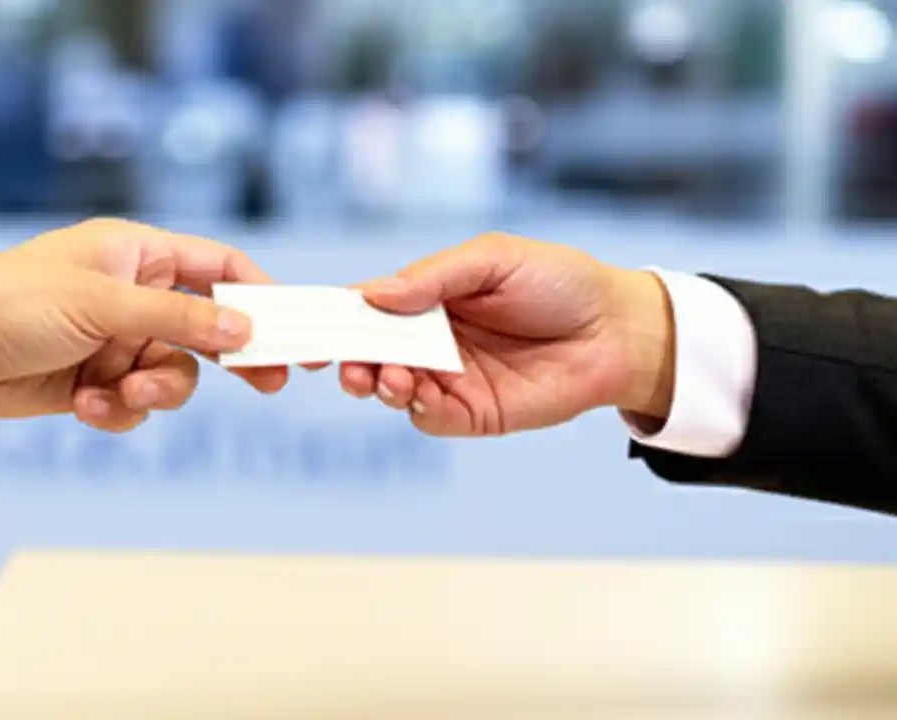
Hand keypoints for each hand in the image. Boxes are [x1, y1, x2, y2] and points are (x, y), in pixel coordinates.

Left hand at [0, 218, 288, 431]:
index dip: (261, 293)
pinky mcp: (93, 381)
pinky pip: (134, 402)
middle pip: (207, 328)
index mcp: (137, 253)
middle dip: (223, 358)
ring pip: (173, 373)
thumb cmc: (10, 302)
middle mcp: (132, 293)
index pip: (219, 264)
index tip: (295, 329)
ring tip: (118, 392)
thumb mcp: (102, 304)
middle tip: (265, 383)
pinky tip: (85, 406)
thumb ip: (179, 317)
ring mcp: (113, 339)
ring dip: (156, 390)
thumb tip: (246, 327)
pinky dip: (119, 410)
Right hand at [339, 232, 675, 435]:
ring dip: (379, 383)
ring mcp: (450, 377)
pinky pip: (430, 416)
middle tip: (345, 363)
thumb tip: (373, 295)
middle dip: (351, 358)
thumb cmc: (560, 281)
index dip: (340, 316)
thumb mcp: (493, 259)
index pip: (371, 308)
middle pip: (372, 352)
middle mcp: (432, 339)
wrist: (619, 329)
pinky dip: (416, 407)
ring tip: (388, 375)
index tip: (315, 324)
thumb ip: (432, 276)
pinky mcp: (473, 412)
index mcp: (430, 298)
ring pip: (393, 388)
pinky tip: (419, 391)